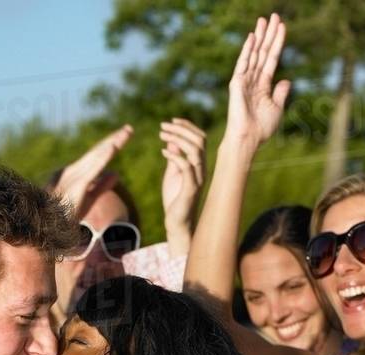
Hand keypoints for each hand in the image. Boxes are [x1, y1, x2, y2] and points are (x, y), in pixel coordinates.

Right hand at [52, 125, 133, 214]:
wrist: (46, 229)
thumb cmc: (65, 215)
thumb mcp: (88, 199)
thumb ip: (102, 185)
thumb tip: (116, 173)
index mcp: (76, 172)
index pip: (96, 156)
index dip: (111, 145)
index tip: (125, 134)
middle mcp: (73, 170)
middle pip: (97, 152)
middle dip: (114, 140)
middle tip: (129, 129)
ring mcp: (73, 176)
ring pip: (96, 157)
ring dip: (111, 144)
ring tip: (125, 133)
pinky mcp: (76, 185)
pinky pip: (92, 169)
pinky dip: (102, 158)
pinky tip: (112, 148)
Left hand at [159, 118, 206, 255]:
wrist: (177, 223)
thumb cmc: (175, 198)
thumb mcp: (172, 173)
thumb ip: (174, 157)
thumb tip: (171, 139)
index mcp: (198, 164)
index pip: (199, 138)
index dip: (187, 126)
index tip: (171, 121)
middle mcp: (202, 169)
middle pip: (199, 141)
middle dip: (181, 129)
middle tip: (163, 126)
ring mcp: (198, 178)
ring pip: (195, 151)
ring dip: (178, 139)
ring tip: (162, 134)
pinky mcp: (191, 188)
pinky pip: (187, 167)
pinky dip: (175, 156)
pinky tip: (163, 151)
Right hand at [225, 14, 290, 149]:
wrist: (248, 139)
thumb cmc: (261, 129)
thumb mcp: (277, 108)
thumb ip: (281, 93)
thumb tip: (286, 80)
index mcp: (263, 86)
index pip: (272, 59)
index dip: (278, 43)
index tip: (283, 27)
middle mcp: (253, 80)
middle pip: (263, 52)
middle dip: (269, 34)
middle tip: (274, 15)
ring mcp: (244, 81)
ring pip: (254, 54)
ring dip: (260, 36)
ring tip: (264, 20)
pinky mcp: (237, 84)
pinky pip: (243, 63)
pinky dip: (248, 50)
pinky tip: (253, 37)